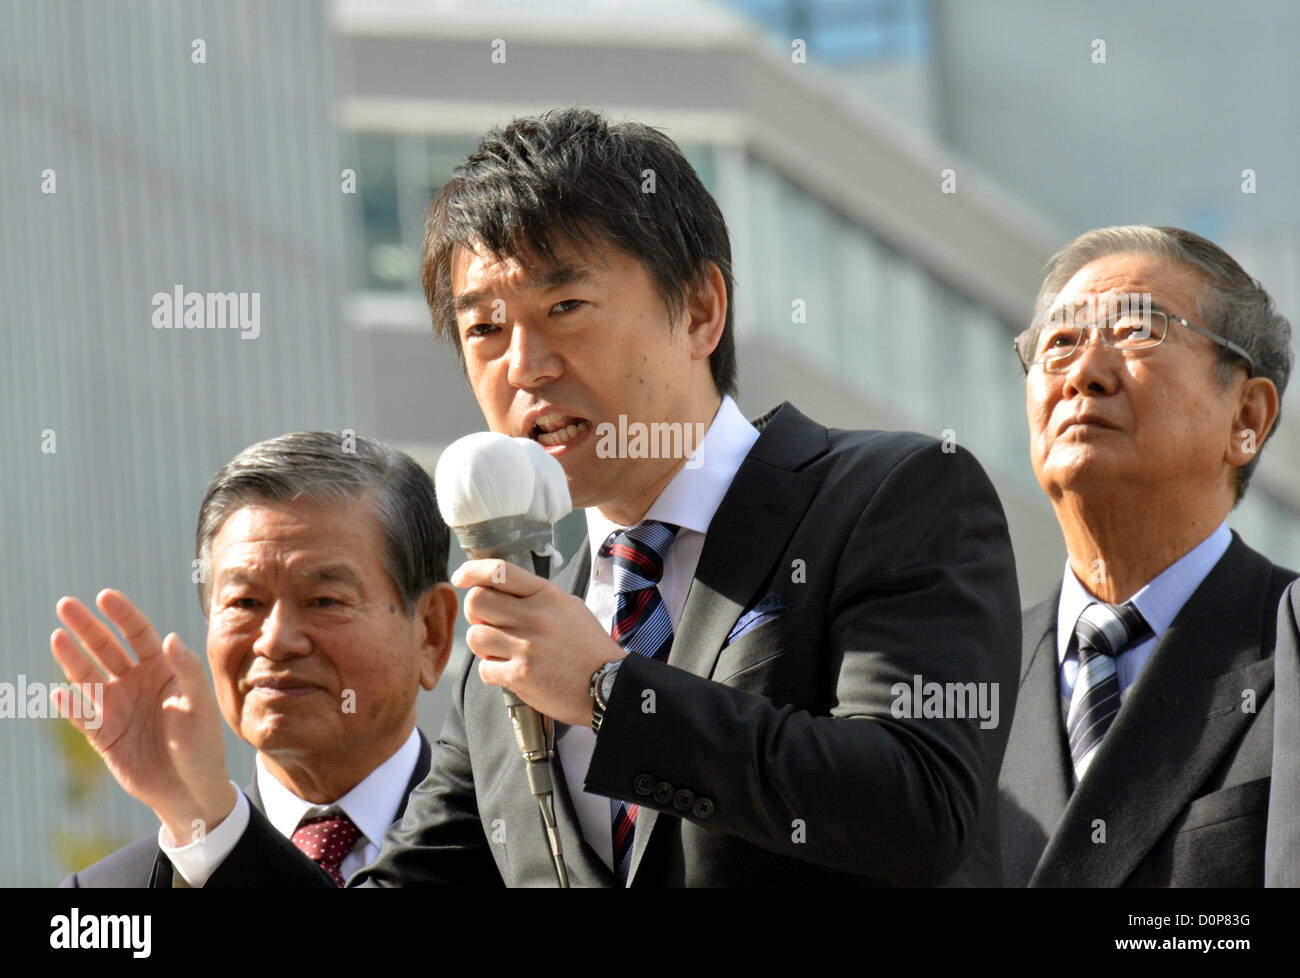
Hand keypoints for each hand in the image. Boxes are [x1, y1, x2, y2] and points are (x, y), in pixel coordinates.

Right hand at [50, 589, 235, 843]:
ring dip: (72, 658)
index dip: (122, 614)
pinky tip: (61, 694)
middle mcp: (135, 682)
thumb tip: (170, 637)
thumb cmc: (202, 744)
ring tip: (57, 636)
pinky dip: (72, 707)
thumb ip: (188, 671)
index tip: (105, 596)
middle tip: (65, 604)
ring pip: (88, 677)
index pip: (138, 634)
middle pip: (106, 648)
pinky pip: (83, 717)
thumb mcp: (201, 704)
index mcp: (162, 669)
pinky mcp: (104, 736)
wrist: (191, 789)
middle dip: (87, 626)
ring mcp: (117, 707)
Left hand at [452, 559, 624, 726]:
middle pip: (477, 602)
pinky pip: (484, 668)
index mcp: (546, 596)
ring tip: (502, 651)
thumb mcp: (570, 608)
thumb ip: (536, 597)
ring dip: (483, 645)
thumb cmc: (589, 648)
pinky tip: (511, 673)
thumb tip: (500, 591)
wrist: (609, 686)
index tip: (462, 576)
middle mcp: (535, 617)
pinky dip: (493, 672)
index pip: (500, 571)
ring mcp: (526, 647)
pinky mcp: (520, 676)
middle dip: (477, 614)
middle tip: (491, 625)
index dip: (474, 570)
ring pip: (475, 635)